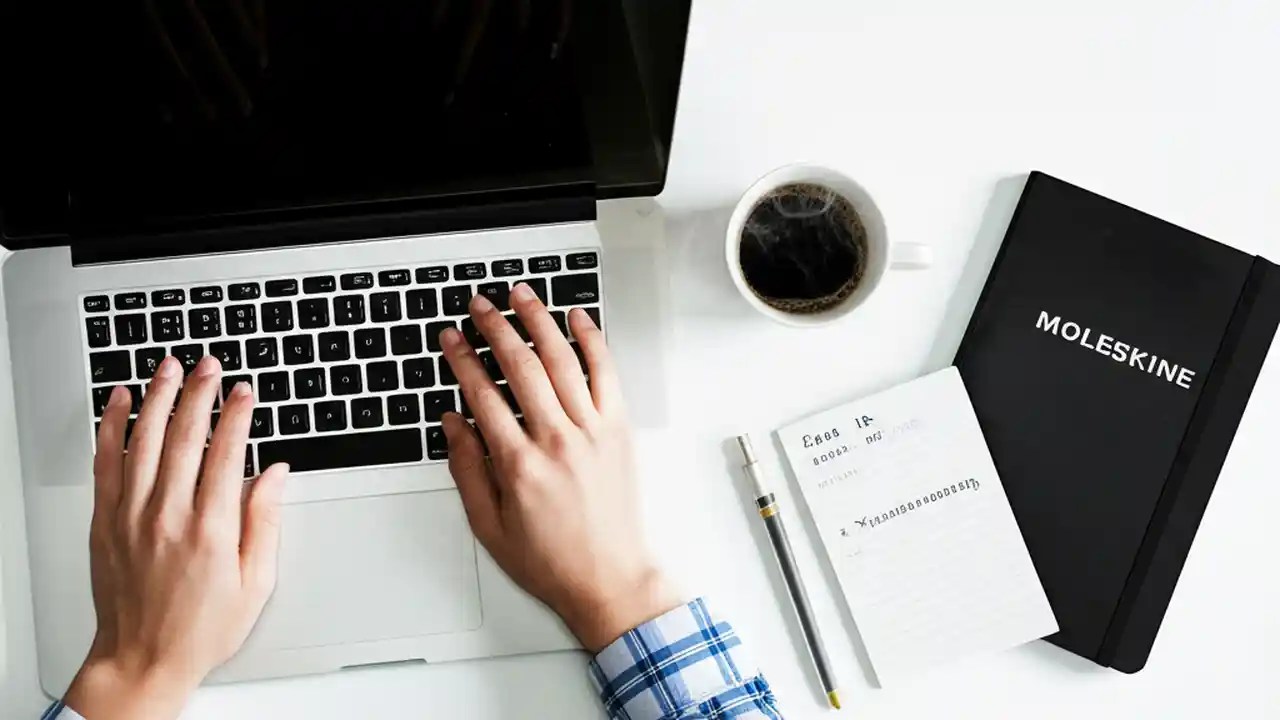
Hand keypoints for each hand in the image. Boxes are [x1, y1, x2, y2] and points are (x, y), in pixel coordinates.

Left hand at [64, 355, 288, 719]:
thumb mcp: (256, 584)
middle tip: (209, 366)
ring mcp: (131, 516)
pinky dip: (110, 427)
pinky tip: (118, 401)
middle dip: (199, 393)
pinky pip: (105, 463)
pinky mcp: (106, 522)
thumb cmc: (201, 629)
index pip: (225, 454)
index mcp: (210, 531)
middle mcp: (167, 517)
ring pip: (142, 441)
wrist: (142, 660)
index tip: (245, 392)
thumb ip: (265, 523)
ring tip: (168, 368)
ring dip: (157, 398)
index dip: (237, 416)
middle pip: (183, 437)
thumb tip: (273, 476)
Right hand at [440, 284, 683, 651]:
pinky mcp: (619, 430)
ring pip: (562, 360)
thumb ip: (467, 469)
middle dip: (494, 328)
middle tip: (479, 305)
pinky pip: (606, 373)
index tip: (450, 338)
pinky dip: (592, 341)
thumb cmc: (551, 559)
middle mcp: (557, 441)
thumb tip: (453, 423)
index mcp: (519, 465)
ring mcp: (593, 432)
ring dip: (538, 321)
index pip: (482, 394)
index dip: (461, 359)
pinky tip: (577, 318)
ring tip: (520, 296)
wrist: (609, 578)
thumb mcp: (489, 525)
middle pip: (520, 366)